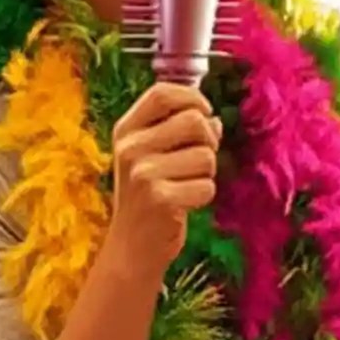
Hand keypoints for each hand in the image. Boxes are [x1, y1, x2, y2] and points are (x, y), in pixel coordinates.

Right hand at [106, 83, 222, 278]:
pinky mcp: (160, 199)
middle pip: (193, 120)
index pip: (162, 93)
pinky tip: (184, 205)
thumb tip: (214, 120)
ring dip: (206, 173)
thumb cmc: (148, 195)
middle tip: (199, 159)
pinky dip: (204, 196)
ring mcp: (143, 174)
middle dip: (209, 139)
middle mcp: (130, 148)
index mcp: (126, 130)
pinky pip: (207, 186)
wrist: (132, 247)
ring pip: (206, 156)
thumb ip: (178, 131)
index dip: (192, 97)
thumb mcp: (151, 155)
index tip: (205, 113)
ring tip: (185, 185)